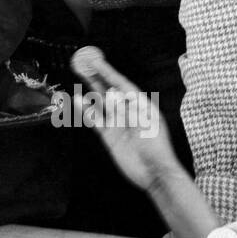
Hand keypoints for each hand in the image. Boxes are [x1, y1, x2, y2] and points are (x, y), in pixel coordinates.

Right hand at [70, 46, 178, 193]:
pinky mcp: (110, 136)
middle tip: (84, 64)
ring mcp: (118, 123)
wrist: (155, 175)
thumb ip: (126, 109)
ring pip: (101, 103)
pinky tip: (79, 101)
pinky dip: (87, 111)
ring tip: (81, 75)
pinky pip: (96, 120)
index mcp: (141, 106)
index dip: (109, 73)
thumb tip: (110, 94)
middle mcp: (128, 112)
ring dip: (92, 90)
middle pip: (110, 90)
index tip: (96, 62)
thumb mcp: (144, 125)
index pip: (122, 85)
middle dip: (98, 77)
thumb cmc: (157, 149)